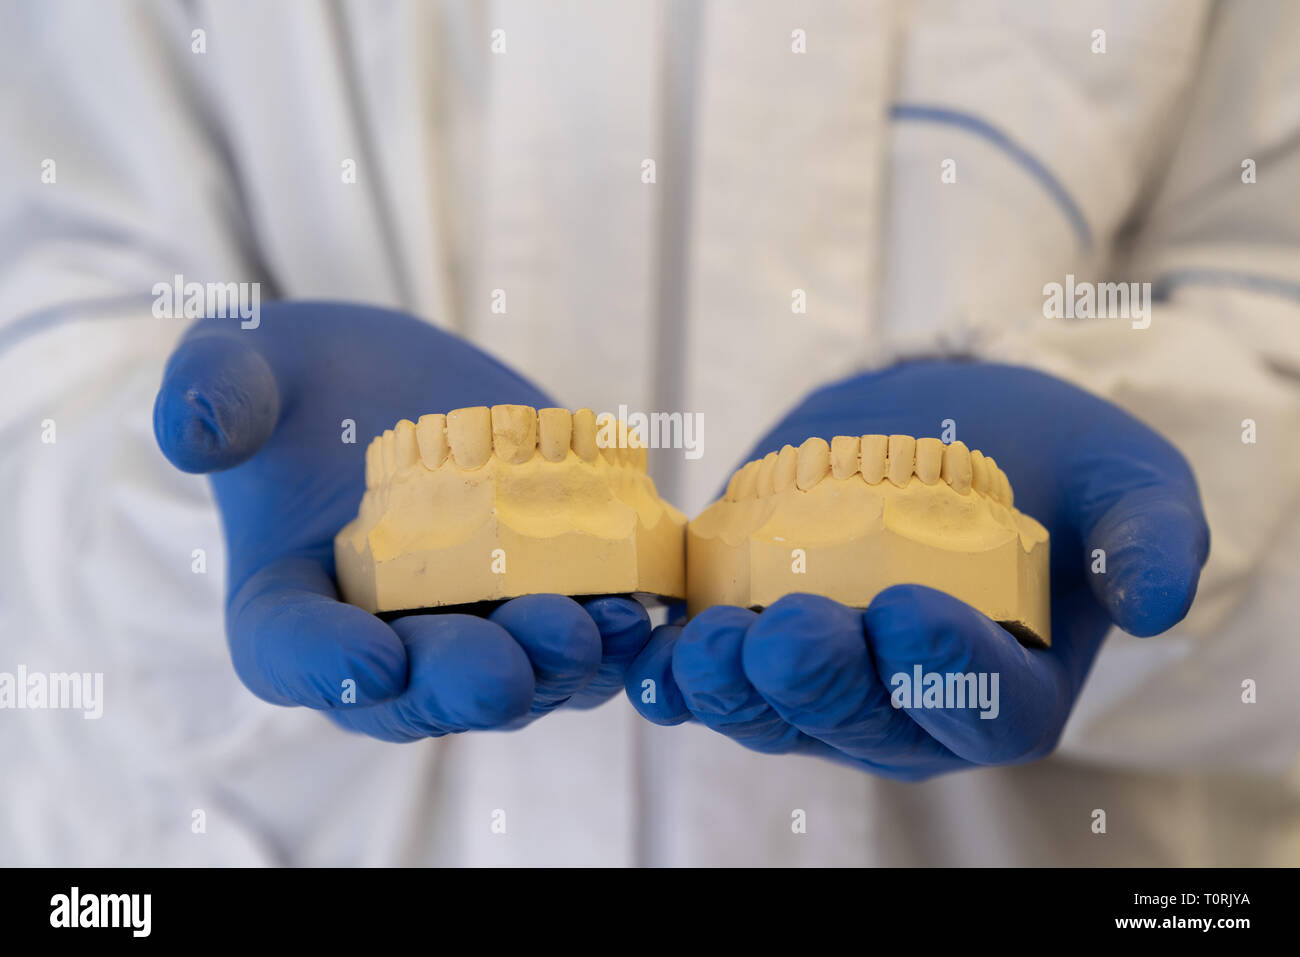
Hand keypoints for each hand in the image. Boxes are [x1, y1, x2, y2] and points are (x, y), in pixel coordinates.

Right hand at [154, 301, 651, 740]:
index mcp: (287, 606)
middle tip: (503, 669)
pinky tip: (642, 603)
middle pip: (417, 688)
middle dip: (463, 681)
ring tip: (593, 629)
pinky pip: (578, 635)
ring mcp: (468, 628)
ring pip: (513, 677)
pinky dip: (610, 630)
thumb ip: (214, 391)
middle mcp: (381, 641)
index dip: (328, 666)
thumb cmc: (301, 383)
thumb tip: (196, 430)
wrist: (395, 382)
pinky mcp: (541, 599)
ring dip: (555, 667)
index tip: (374, 658)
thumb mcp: (242, 364)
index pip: (291, 653)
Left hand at [625, 360, 1208, 778]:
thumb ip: (1152, 536)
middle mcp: (912, 711)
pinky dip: (679, 678)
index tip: (909, 609)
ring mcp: (827, 690)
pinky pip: (714, 683)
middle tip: (790, 629)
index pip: (985, 708)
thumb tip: (1163, 599)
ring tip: (708, 644)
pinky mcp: (756, 647)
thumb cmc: (1046, 460)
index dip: (949, 672)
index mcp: (1010, 690)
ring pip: (778, 715)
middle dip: (823, 681)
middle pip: (867, 722)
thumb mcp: (1123, 480)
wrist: (944, 422)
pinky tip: (653, 658)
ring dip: (735, 690)